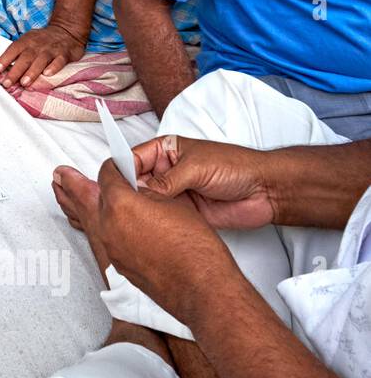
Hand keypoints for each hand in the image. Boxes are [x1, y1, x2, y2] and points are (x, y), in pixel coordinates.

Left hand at [0, 24, 85, 87]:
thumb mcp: (28, 41)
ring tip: (24, 83)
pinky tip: (47, 74)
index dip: (5, 58)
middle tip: (7, 83)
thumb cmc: (42, 41)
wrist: (66, 31)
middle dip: (15, 71)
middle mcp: (37, 45)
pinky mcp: (64, 55)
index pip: (13, 48)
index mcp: (26, 41)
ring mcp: (51, 50)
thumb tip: (2, 69)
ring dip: (32, 72)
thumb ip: (17, 53)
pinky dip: (53, 67)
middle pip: (25, 58)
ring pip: (40, 61)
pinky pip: (58, 61)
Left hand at [54, 161, 234, 324]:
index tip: (117, 165)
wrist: (199, 287)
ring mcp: (108, 246)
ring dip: (72, 205)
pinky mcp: (115, 263)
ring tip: (60, 194)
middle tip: (59, 174)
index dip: (114, 167)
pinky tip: (84, 223)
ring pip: (85, 220)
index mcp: (120, 203)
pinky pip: (94, 238)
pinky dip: (88, 226)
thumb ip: (148, 191)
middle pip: (83, 197)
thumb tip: (136, 187)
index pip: (107, 175)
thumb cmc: (194, 247)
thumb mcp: (173, 203)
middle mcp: (107, 225)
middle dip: (71, 183)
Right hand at [133, 135, 277, 230]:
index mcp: (164, 150)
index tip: (111, 187)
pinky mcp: (181, 211)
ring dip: (141, 209)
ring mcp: (172, 192)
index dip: (120, 172)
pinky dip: (154, 222)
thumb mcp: (196, 168)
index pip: (131, 159)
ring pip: (145, 201)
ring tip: (133, 218)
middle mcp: (164, 171)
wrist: (265, 190)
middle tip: (120, 206)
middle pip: (134, 182)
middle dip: (127, 193)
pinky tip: (148, 227)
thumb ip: (166, 181)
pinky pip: (160, 216)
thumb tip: (140, 192)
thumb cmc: (236, 167)